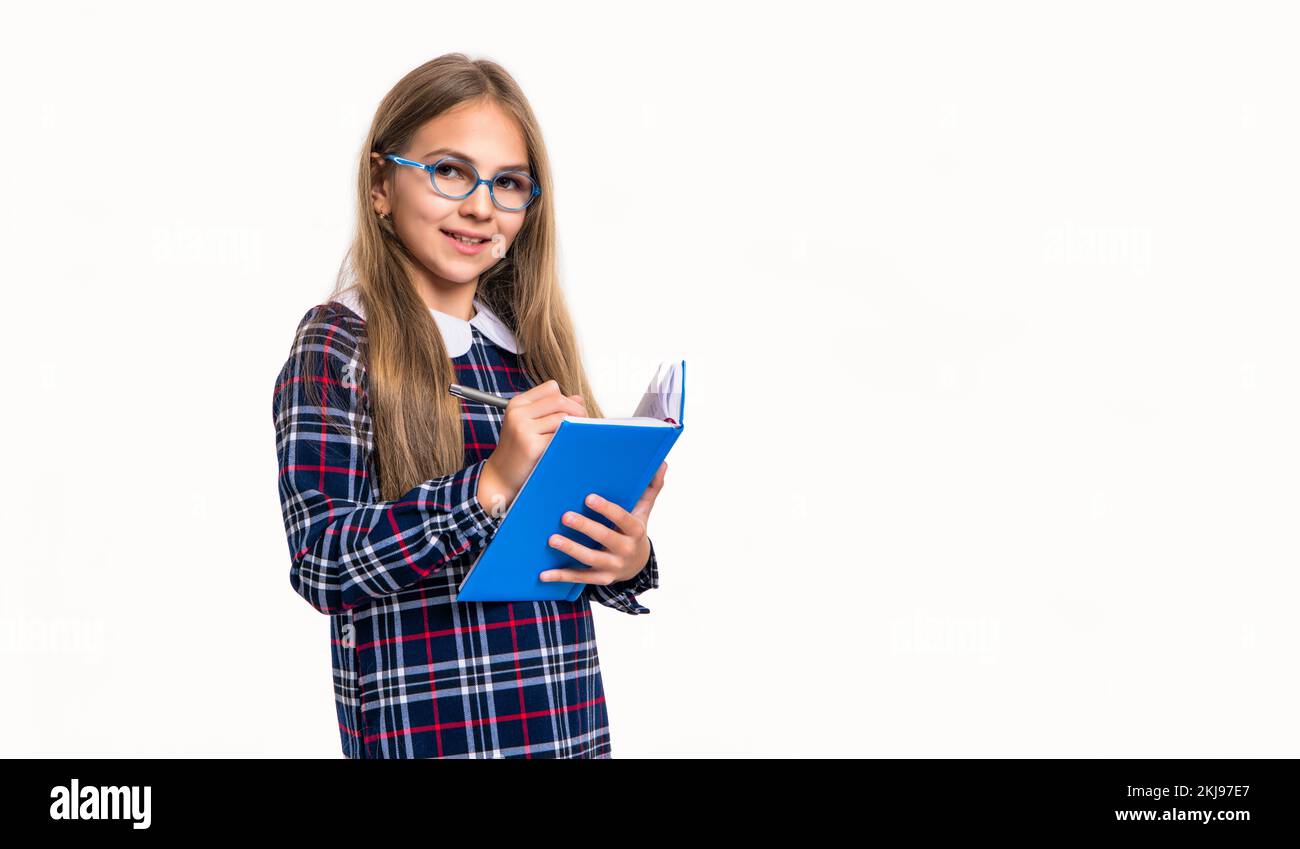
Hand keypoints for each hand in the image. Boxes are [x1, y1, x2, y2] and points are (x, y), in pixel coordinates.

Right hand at [479, 380, 585, 513]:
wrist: (501, 477)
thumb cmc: (519, 450)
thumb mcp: (529, 423)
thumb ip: (552, 409)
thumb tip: (579, 398)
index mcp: (517, 404)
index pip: (551, 388)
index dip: (566, 398)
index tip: (573, 412)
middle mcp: (518, 413)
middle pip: (559, 400)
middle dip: (577, 411)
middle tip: (582, 425)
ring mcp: (523, 429)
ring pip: (563, 417)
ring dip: (574, 427)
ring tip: (573, 438)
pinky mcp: (532, 446)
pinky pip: (561, 436)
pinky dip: (568, 440)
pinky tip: (566, 448)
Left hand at [539, 461, 666, 583]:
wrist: (637, 565)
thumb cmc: (634, 531)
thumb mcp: (645, 511)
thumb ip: (651, 487)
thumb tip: (661, 463)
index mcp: (636, 530)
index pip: (623, 518)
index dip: (607, 509)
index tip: (589, 498)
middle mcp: (626, 550)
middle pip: (605, 538)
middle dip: (585, 527)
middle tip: (565, 516)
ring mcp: (613, 566)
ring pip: (590, 559)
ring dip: (571, 549)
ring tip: (552, 539)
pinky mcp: (601, 578)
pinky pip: (580, 578)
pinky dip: (562, 576)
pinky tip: (544, 573)